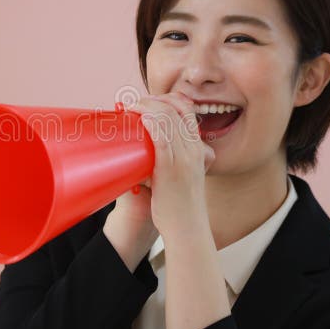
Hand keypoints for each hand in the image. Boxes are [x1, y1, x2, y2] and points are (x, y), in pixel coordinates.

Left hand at [127, 91, 214, 236]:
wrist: (187, 229)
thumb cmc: (181, 205)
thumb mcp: (187, 176)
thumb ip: (177, 161)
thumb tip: (151, 152)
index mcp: (198, 149)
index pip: (186, 111)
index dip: (167, 99)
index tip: (149, 100)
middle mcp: (194, 150)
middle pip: (174, 111)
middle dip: (152, 100)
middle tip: (133, 102)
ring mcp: (183, 159)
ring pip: (166, 120)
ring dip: (146, 107)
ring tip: (130, 106)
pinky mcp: (170, 169)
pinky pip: (162, 139)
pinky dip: (151, 123)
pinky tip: (140, 117)